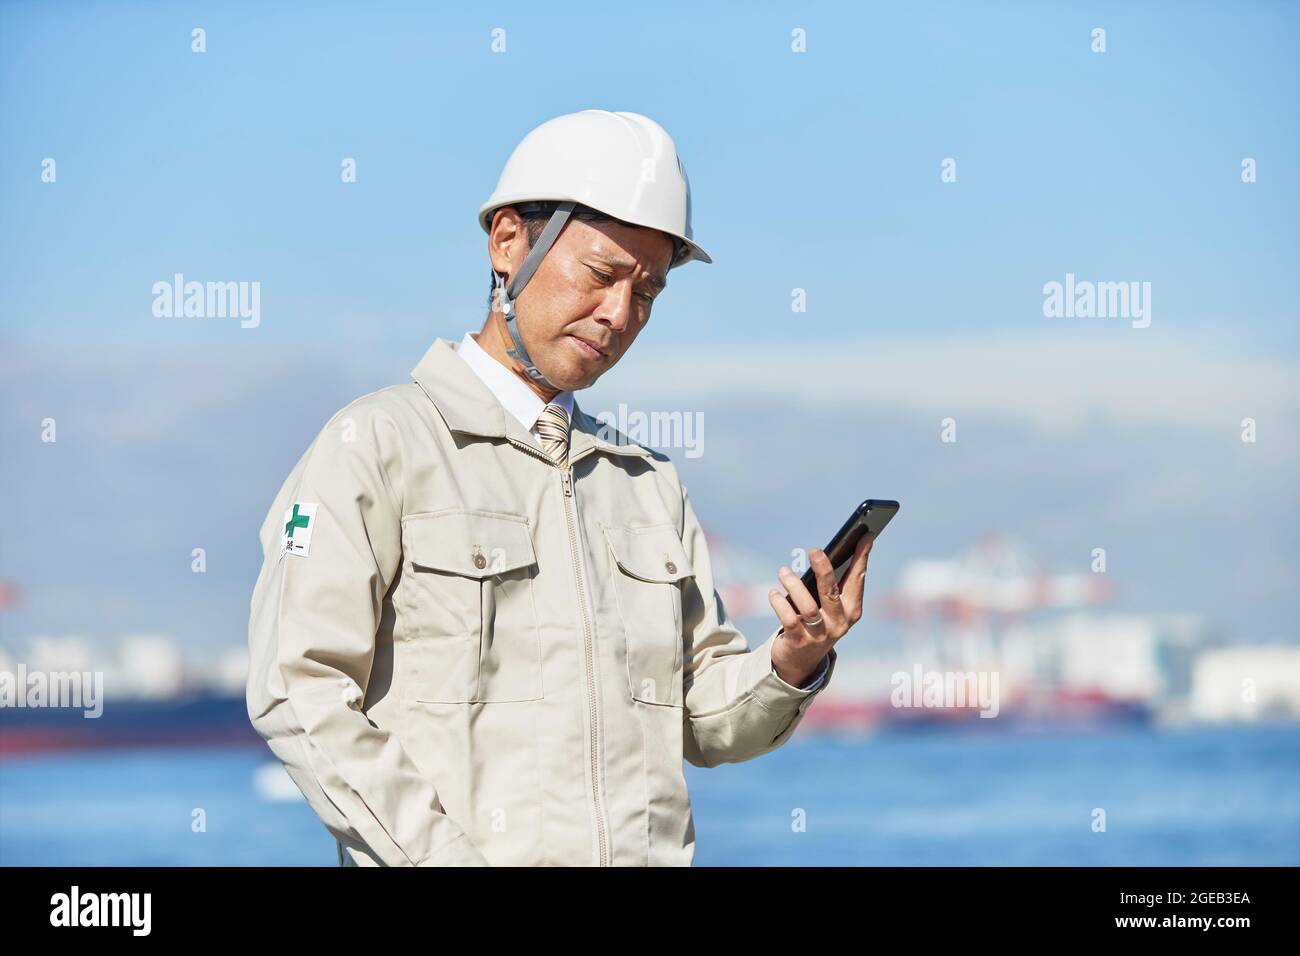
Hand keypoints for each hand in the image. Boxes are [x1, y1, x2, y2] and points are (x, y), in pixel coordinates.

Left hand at [767, 532, 873, 685]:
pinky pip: (789, 619)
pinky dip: (780, 603)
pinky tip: (773, 593)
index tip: (865, 535)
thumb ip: (831, 583)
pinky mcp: (799, 641)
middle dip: (824, 569)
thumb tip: (825, 552)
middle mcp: (839, 623)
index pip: (857, 580)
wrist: (801, 661)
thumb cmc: (816, 622)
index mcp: (852, 610)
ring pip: (808, 606)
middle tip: (814, 550)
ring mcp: (819, 634)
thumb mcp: (828, 605)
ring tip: (783, 571)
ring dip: (794, 585)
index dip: (862, 557)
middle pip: (832, 592)